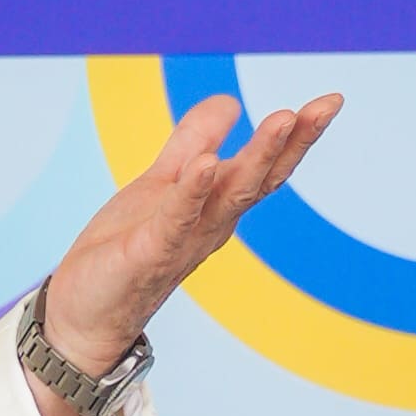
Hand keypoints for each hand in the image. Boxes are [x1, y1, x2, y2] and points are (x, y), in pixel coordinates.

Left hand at [25, 88, 344, 415]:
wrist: (84, 314)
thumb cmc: (126, 250)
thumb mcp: (163, 183)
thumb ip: (193, 142)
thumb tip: (232, 102)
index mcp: (216, 205)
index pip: (265, 167)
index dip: (298, 135)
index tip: (331, 101)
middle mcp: (211, 224)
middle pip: (261, 179)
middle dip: (294, 142)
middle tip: (324, 106)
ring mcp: (184, 240)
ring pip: (229, 196)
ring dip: (257, 157)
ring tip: (282, 119)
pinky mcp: (150, 253)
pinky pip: (176, 220)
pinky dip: (191, 192)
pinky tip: (205, 164)